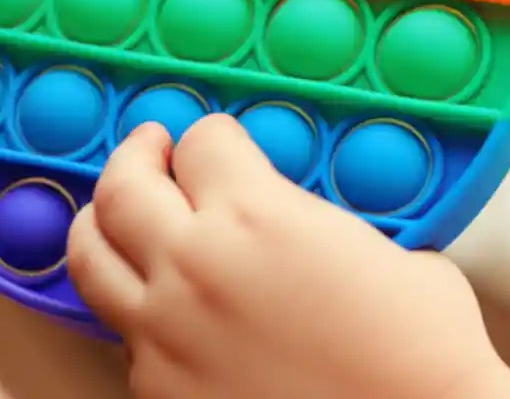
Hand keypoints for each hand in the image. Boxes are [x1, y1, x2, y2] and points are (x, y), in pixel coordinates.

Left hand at [68, 117, 509, 398]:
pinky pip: (123, 333)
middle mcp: (194, 265)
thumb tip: (317, 232)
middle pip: (123, 185)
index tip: (219, 141)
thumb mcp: (391, 251)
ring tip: (114, 217)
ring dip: (101, 225)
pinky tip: (162, 308)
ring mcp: (164, 332)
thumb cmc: (418, 354)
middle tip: (149, 149)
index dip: (215, 136)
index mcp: (256, 214)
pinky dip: (135, 310)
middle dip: (135, 156)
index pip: (203, 141)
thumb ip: (328, 226)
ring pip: (90, 258)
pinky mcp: (157, 390)